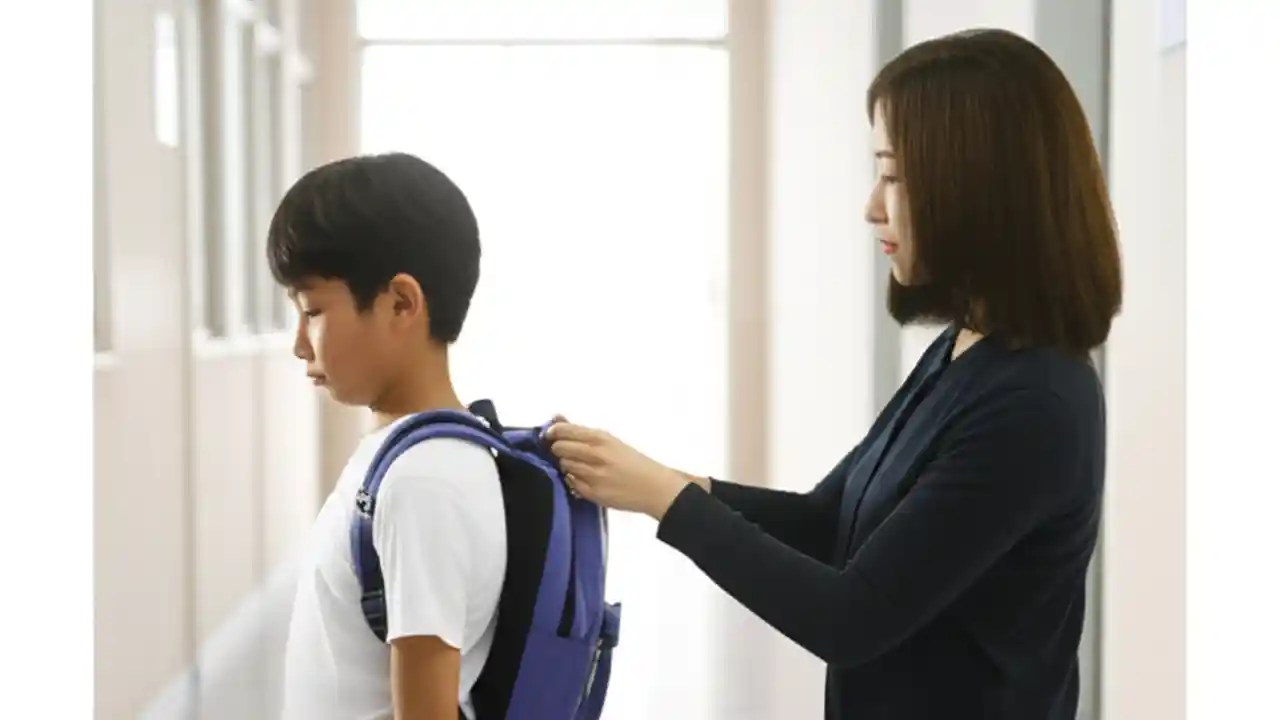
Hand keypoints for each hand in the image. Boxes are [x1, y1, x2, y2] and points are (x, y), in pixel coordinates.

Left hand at [544, 420, 692, 519]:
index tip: (550, 435)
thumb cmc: (633, 463)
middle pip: (560, 449)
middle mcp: (596, 455)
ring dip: (567, 465)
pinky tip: (584, 478)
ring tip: (580, 466)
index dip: (552, 432)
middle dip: (558, 449)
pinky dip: (574, 479)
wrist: (654, 487)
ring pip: (564, 466)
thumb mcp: (610, 441)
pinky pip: (571, 483)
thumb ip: (582, 432)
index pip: (564, 431)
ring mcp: (593, 475)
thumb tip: (556, 418)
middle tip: (565, 452)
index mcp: (601, 438)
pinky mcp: (593, 493)